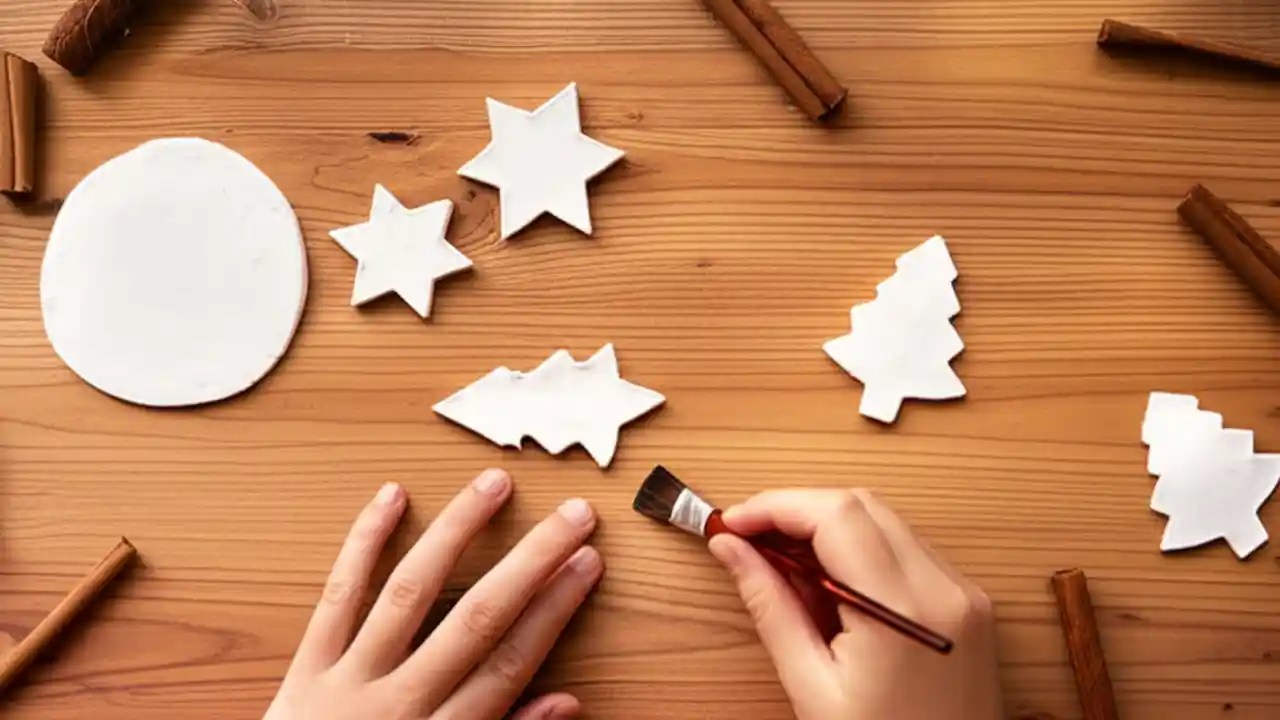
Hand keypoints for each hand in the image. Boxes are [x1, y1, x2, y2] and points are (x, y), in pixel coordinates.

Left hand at [266, 470, 601, 719]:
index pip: (513, 663)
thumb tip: (566, 702)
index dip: (555, 609)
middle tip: (572, 515)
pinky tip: (392, 497)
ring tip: (493, 485)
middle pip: (477, 619)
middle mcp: (400, 704)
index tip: (586, 563)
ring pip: (410, 592)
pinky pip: (338, 596)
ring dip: (457, 532)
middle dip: (531, 561)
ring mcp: (349, 682)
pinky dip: (363, 543)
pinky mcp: (306, 668)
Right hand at [709, 489, 1002, 719]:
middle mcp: (944, 589)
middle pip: (860, 504)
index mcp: (903, 611)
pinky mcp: (969, 603)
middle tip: (748, 541)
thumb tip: (730, 549)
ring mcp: (963, 593)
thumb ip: (771, 607)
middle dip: (797, 511)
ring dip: (828, 528)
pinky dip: (861, 550)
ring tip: (782, 568)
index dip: (776, 506)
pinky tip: (828, 584)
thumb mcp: (812, 687)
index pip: (835, 514)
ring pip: (884, 521)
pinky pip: (907, 550)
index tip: (733, 524)